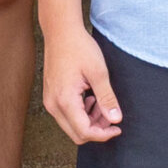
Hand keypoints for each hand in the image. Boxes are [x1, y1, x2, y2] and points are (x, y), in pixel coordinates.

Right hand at [41, 27, 121, 144]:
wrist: (60, 32)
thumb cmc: (79, 48)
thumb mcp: (99, 72)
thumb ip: (107, 98)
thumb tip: (116, 119)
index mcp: (65, 100)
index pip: (84, 131)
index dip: (103, 135)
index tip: (117, 127)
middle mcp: (53, 105)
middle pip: (76, 134)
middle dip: (97, 130)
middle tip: (112, 116)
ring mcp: (50, 101)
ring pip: (71, 126)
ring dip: (90, 122)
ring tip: (102, 103)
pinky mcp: (51, 97)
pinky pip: (66, 115)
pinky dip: (81, 114)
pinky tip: (91, 98)